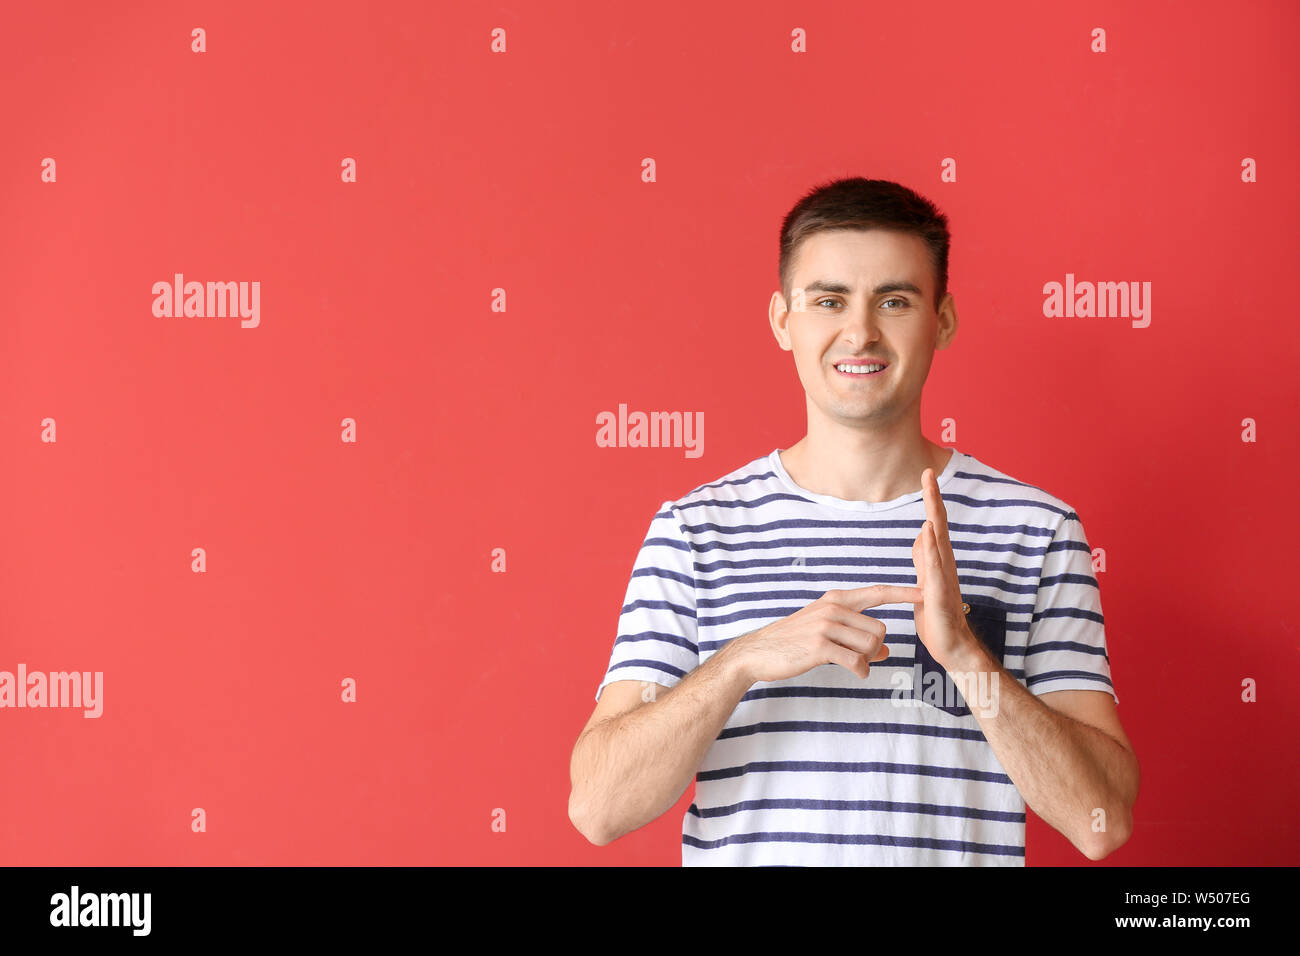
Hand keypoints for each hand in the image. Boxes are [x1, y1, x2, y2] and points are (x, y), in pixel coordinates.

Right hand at [727, 585, 923, 683]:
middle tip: (860, 656)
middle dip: (876, 647)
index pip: (877, 592)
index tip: (926, 590)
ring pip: (871, 645)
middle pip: (879, 629)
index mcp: (836, 599)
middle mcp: (833, 608)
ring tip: (852, 664)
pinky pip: (857, 661)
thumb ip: (856, 637)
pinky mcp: (820, 646)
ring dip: (867, 660)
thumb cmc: (795, 642)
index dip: (903, 592)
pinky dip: (861, 671)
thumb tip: (886, 652)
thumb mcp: (826, 633)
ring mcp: (826, 626)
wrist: (760, 652)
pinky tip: (856, 673)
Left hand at [911, 466, 977, 671]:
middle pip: (939, 524)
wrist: (952, 648)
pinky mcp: (940, 594)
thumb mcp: (924, 582)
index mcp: (938, 562)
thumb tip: (922, 536)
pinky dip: (931, 547)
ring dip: (934, 513)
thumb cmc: (938, 618)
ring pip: (939, 540)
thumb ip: (924, 560)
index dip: (931, 501)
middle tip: (928, 471)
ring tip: (929, 490)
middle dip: (933, 498)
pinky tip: (928, 530)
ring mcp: (944, 578)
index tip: (926, 475)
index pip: (934, 525)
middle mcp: (944, 565)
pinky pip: (934, 566)